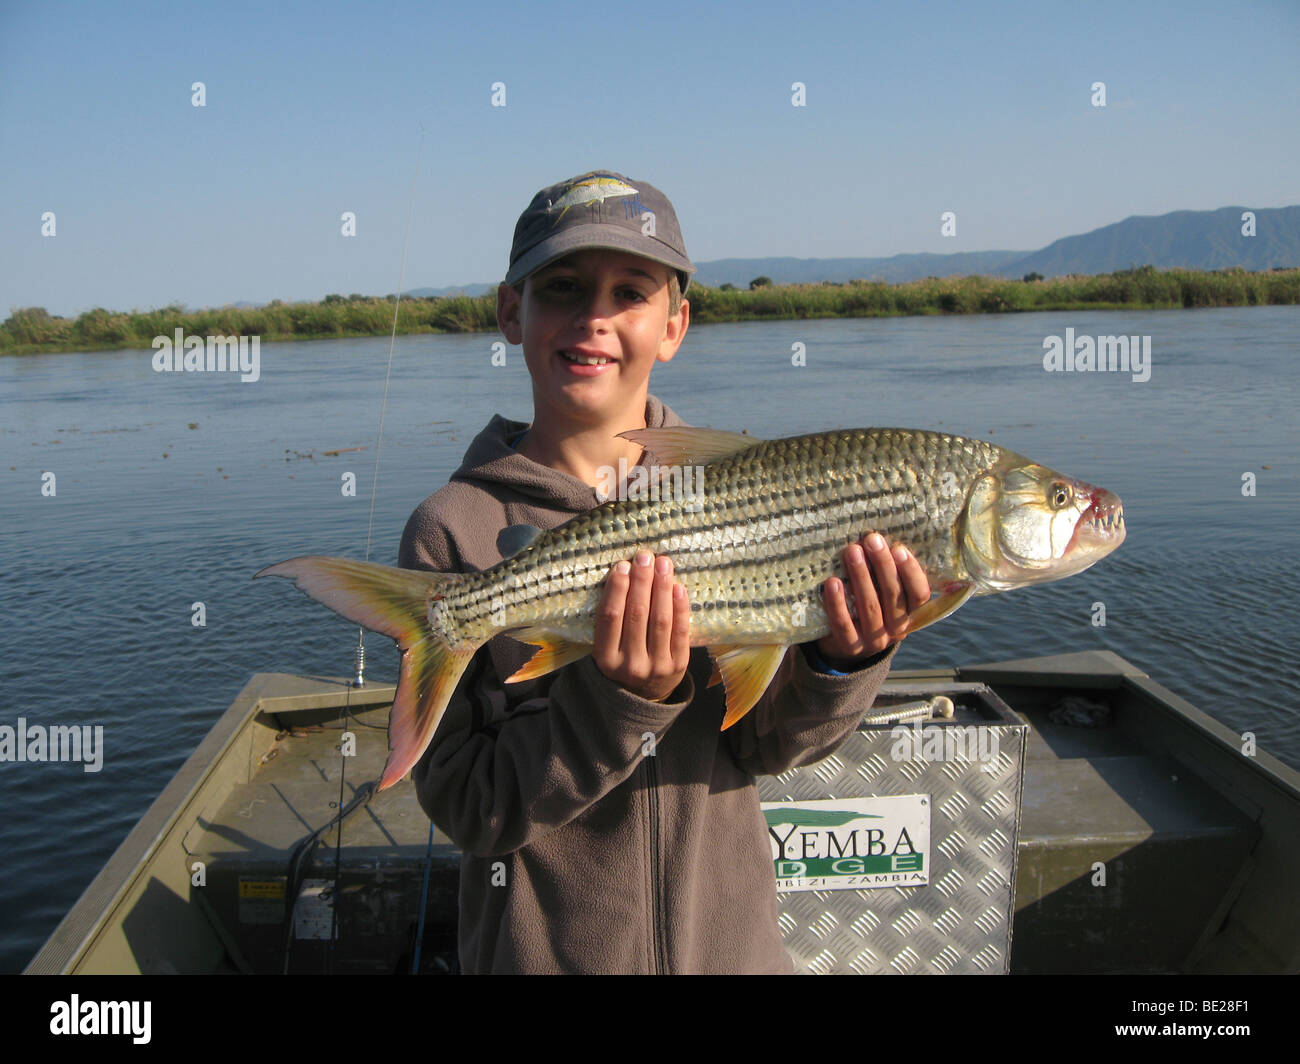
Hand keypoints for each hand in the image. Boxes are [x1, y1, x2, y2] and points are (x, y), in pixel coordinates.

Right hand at [594, 550, 691, 701]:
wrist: (645, 696)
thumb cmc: (622, 661)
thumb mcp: (607, 648)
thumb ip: (611, 620)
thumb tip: (624, 573)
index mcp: (605, 658)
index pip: (610, 617)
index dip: (617, 589)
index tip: (622, 566)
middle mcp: (630, 664)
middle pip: (636, 615)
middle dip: (641, 582)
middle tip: (645, 557)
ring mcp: (656, 666)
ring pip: (659, 620)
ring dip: (661, 588)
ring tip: (663, 564)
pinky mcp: (678, 665)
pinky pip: (680, 631)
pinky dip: (680, 607)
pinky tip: (678, 587)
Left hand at [817, 532, 930, 665]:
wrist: (844, 643)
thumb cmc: (867, 604)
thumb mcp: (882, 592)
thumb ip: (886, 573)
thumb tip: (878, 537)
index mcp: (911, 613)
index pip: (919, 594)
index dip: (911, 572)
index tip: (899, 548)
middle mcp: (897, 629)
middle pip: (893, 596)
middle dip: (882, 565)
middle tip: (871, 540)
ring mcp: (874, 640)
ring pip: (870, 607)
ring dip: (861, 577)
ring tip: (852, 551)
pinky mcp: (851, 646)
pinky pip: (844, 624)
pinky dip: (837, 603)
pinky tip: (832, 582)